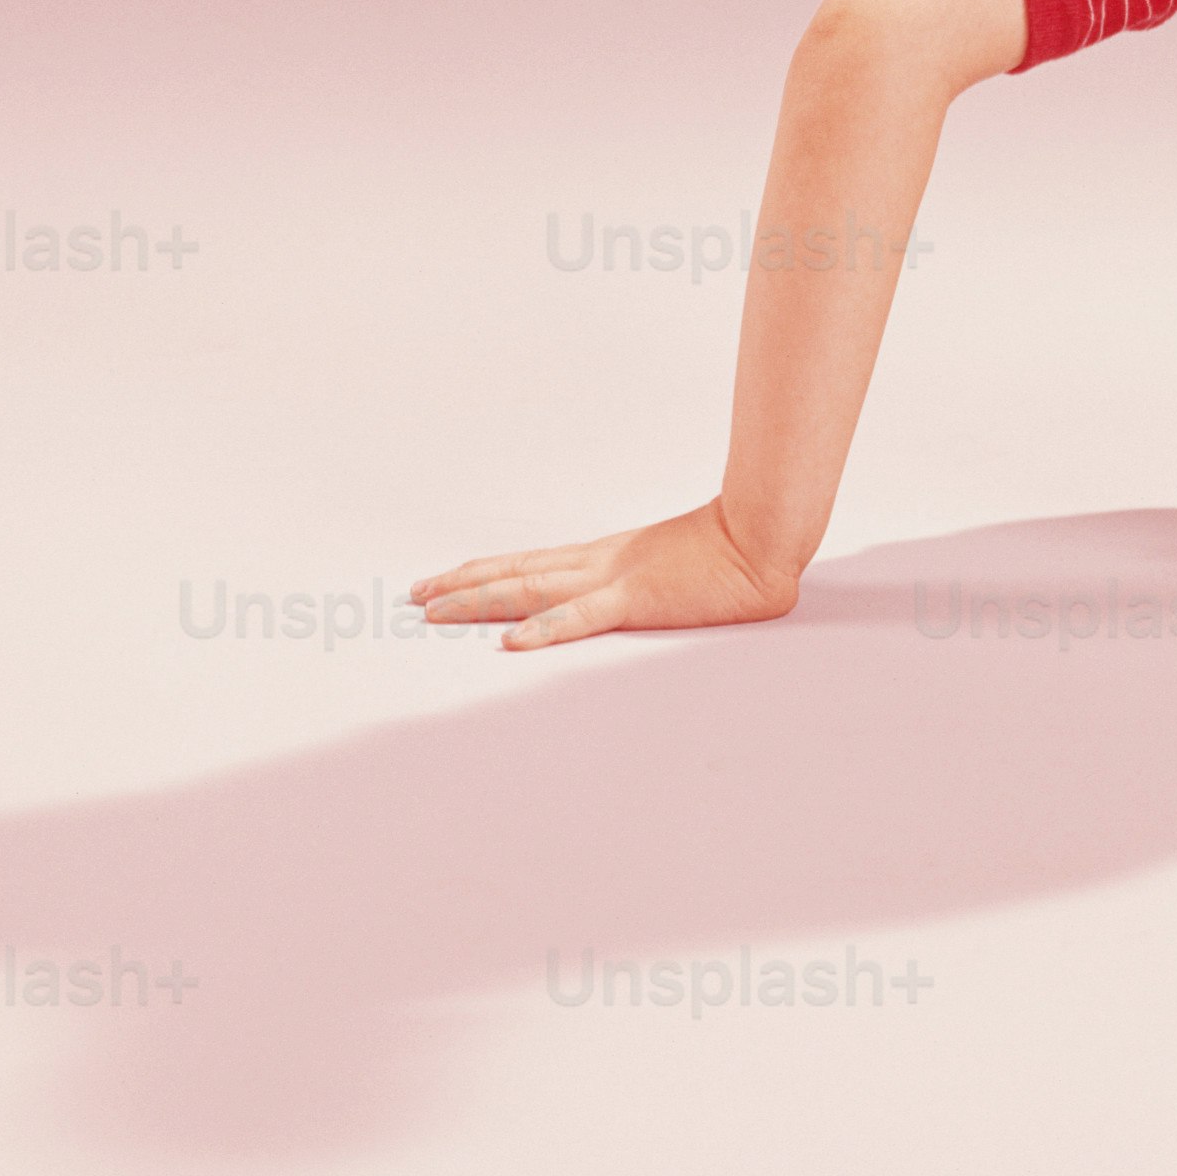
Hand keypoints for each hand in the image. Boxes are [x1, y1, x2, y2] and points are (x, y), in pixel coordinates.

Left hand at [409, 500, 799, 654]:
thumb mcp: (676, 567)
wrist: (763, 534)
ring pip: (531, 591)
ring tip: (434, 609)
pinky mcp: (635, 600)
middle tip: (413, 594)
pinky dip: (541, 630)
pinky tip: (509, 641)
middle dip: (462, 585)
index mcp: (607, 556)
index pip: (530, 564)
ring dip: (479, 601)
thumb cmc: (732, 550)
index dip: (483, 572)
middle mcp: (598, 563)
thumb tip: (633, 590)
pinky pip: (579, 618)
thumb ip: (648, 579)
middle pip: (516, 573)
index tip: (441, 580)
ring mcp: (613, 580)